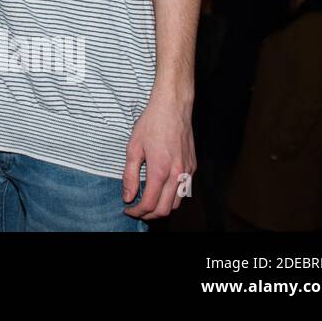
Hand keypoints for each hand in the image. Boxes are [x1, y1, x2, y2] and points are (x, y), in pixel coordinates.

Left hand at [123, 90, 195, 219]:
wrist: (173, 107)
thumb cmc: (152, 124)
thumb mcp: (133, 148)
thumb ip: (130, 175)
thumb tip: (128, 196)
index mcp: (160, 170)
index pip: (150, 204)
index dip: (137, 212)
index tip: (128, 210)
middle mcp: (177, 174)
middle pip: (165, 209)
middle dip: (149, 215)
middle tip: (136, 211)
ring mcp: (188, 171)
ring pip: (177, 203)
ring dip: (162, 208)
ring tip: (147, 202)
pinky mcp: (193, 167)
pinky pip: (184, 190)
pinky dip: (172, 196)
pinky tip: (160, 189)